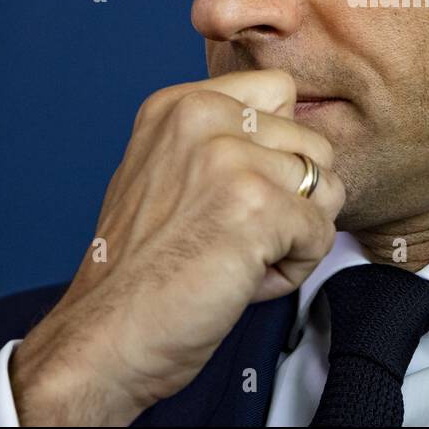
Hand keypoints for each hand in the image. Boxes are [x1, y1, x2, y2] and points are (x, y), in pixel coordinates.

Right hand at [9, 69, 344, 425]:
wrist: (104, 338)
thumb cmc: (140, 273)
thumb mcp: (166, 173)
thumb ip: (223, 142)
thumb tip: (298, 142)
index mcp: (179, 105)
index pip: (280, 90)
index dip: (279, 147)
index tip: (238, 190)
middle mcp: (203, 118)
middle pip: (313, 144)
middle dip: (291, 199)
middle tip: (235, 236)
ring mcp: (230, 159)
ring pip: (325, 188)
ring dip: (295, 234)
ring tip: (239, 257)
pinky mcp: (257, 206)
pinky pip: (321, 233)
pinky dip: (294, 268)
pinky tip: (242, 279)